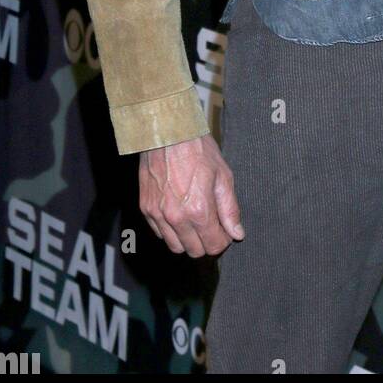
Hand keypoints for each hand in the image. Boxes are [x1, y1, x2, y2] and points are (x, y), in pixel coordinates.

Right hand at [139, 133, 244, 256]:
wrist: (167, 132)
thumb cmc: (198, 149)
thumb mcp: (223, 176)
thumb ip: (230, 209)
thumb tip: (237, 233)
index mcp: (199, 210)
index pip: (213, 245)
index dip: (223, 240)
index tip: (225, 230)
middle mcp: (176, 217)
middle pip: (194, 251)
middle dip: (206, 242)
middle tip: (212, 226)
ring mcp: (158, 214)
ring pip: (175, 246)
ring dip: (187, 239)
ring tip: (195, 221)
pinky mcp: (146, 208)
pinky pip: (159, 233)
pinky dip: (170, 230)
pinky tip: (179, 213)